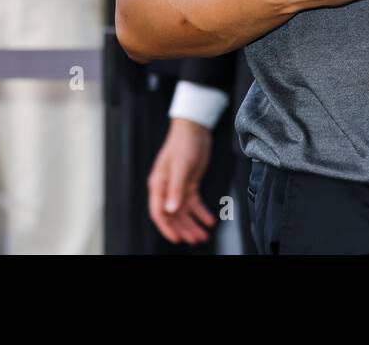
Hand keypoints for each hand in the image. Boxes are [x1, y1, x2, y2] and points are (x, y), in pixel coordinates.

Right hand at [147, 119, 215, 244]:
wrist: (194, 128)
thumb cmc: (183, 144)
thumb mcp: (180, 166)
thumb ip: (175, 189)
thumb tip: (170, 210)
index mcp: (158, 185)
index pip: (158, 213)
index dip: (167, 228)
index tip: (176, 239)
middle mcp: (166, 189)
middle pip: (173, 215)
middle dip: (184, 229)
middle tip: (196, 240)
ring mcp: (178, 187)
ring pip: (184, 212)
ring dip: (193, 224)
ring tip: (203, 235)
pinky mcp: (190, 184)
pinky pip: (194, 203)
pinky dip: (201, 213)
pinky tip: (210, 221)